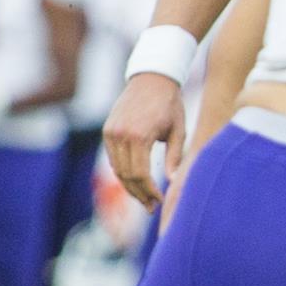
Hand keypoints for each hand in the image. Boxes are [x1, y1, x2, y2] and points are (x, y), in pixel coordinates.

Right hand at [103, 73, 186, 211]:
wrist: (152, 79)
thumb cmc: (171, 105)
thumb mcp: (178, 131)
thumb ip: (176, 157)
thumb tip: (173, 182)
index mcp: (138, 135)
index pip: (140, 174)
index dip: (149, 191)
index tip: (159, 201)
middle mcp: (120, 135)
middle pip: (126, 175)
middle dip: (139, 193)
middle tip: (151, 206)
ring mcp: (110, 132)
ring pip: (117, 169)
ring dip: (130, 186)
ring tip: (144, 198)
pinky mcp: (107, 130)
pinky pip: (114, 158)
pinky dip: (124, 172)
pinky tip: (136, 182)